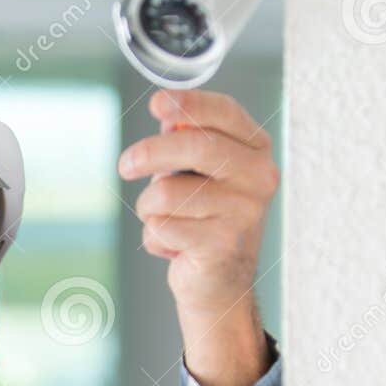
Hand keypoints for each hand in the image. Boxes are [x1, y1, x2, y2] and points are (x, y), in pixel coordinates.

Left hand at [119, 88, 277, 385]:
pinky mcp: (223, 244)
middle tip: (125, 165)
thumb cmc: (204, 218)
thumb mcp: (200, 174)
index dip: (189, 103)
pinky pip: (164, 226)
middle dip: (150, 152)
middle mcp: (259, 177)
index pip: (225, 113)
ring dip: (149, 207)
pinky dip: (155, 236)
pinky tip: (174, 245)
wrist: (220, 283)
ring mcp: (245, 212)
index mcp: (256, 150)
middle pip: (196, 147)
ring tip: (163, 219)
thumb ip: (187, 141)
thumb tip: (168, 116)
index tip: (157, 103)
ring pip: (169, 192)